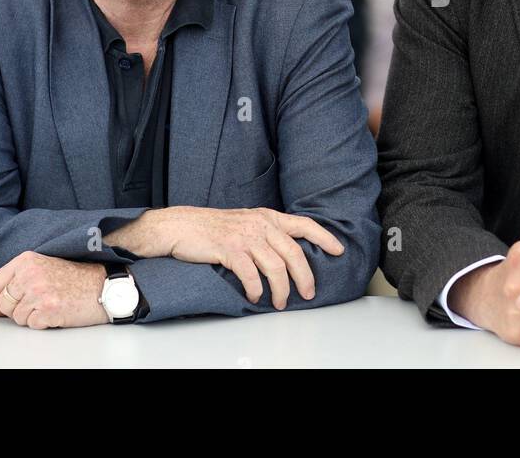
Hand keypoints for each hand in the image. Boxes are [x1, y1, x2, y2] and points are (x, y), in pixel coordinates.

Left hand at [0, 252, 109, 328]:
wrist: (105, 286)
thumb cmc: (77, 279)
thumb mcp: (44, 267)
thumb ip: (18, 280)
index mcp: (26, 260)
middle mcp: (30, 274)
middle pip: (3, 303)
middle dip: (15, 310)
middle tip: (37, 304)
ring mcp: (38, 291)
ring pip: (17, 317)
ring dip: (31, 317)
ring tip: (51, 305)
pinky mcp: (48, 308)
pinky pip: (32, 325)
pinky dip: (43, 323)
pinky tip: (57, 312)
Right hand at [108, 206, 344, 308]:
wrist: (181, 226)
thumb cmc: (213, 227)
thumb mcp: (246, 223)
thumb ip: (266, 232)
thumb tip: (288, 253)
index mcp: (267, 217)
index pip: (304, 224)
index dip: (324, 237)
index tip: (339, 250)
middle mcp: (260, 224)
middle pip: (294, 252)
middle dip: (305, 276)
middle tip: (309, 293)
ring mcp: (245, 236)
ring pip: (276, 267)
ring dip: (282, 289)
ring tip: (281, 302)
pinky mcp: (230, 250)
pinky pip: (251, 275)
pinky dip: (256, 290)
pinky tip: (255, 297)